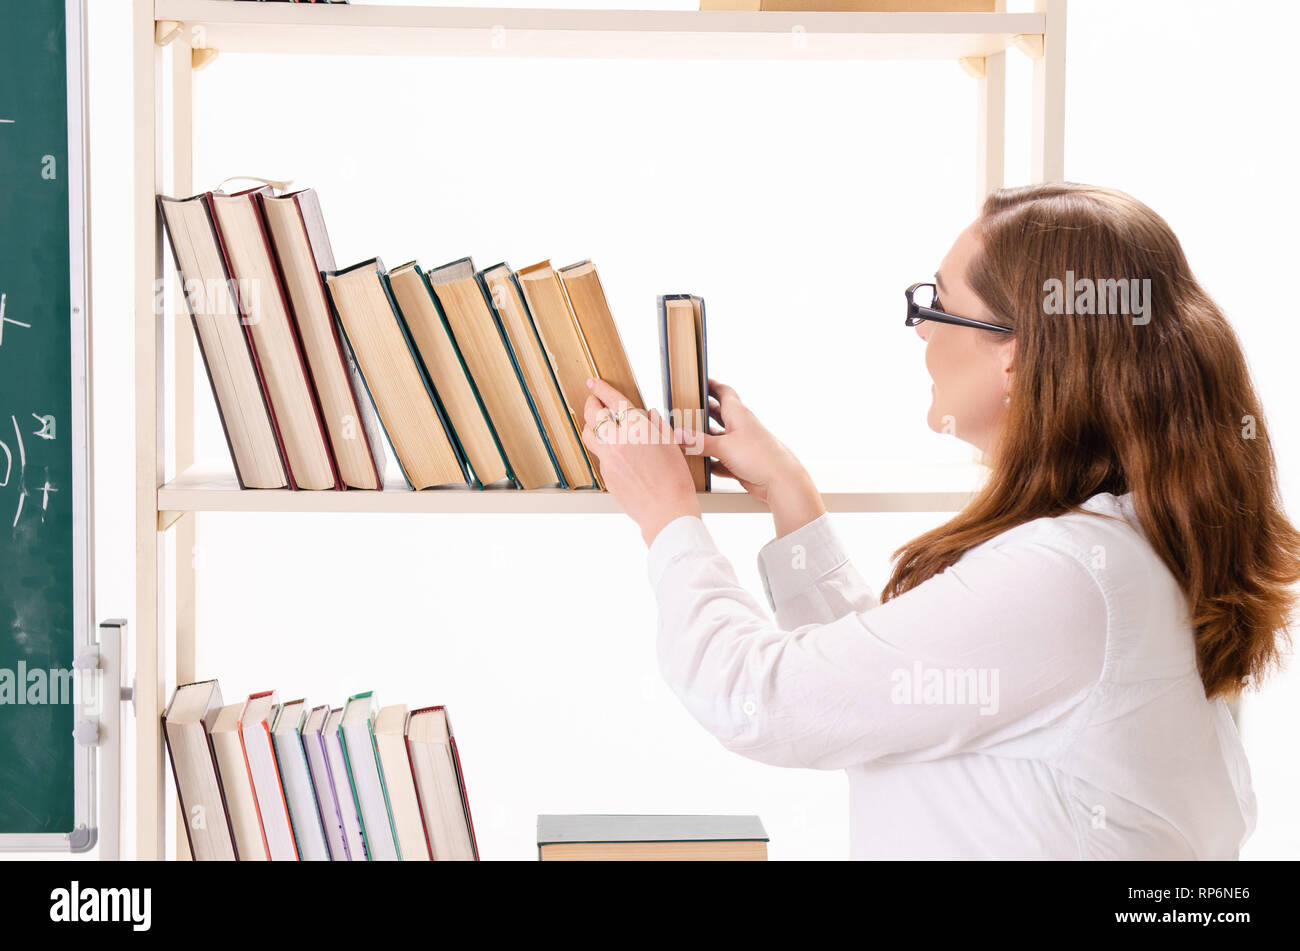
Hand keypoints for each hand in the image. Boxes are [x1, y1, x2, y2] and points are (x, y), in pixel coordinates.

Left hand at [580, 378, 701, 546]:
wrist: (666, 511)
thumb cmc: (675, 479)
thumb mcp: (671, 444)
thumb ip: (657, 425)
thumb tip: (648, 414)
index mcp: (636, 429)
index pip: (612, 401)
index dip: (600, 388)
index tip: (593, 382)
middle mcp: (617, 441)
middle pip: (592, 415)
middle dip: (591, 404)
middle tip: (594, 399)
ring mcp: (608, 459)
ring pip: (589, 435)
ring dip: (592, 425)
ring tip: (600, 424)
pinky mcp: (606, 475)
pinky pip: (599, 456)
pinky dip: (604, 449)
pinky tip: (617, 453)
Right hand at [679, 378, 824, 537]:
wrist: (781, 482)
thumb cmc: (760, 457)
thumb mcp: (724, 446)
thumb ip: (699, 442)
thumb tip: (678, 434)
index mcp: (738, 414)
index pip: (724, 392)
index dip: (711, 385)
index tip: (698, 381)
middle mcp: (740, 427)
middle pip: (718, 414)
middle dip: (702, 412)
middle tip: (685, 409)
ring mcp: (741, 446)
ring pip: (718, 438)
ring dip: (704, 439)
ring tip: (686, 437)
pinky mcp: (741, 463)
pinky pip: (721, 460)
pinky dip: (710, 461)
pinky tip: (700, 464)